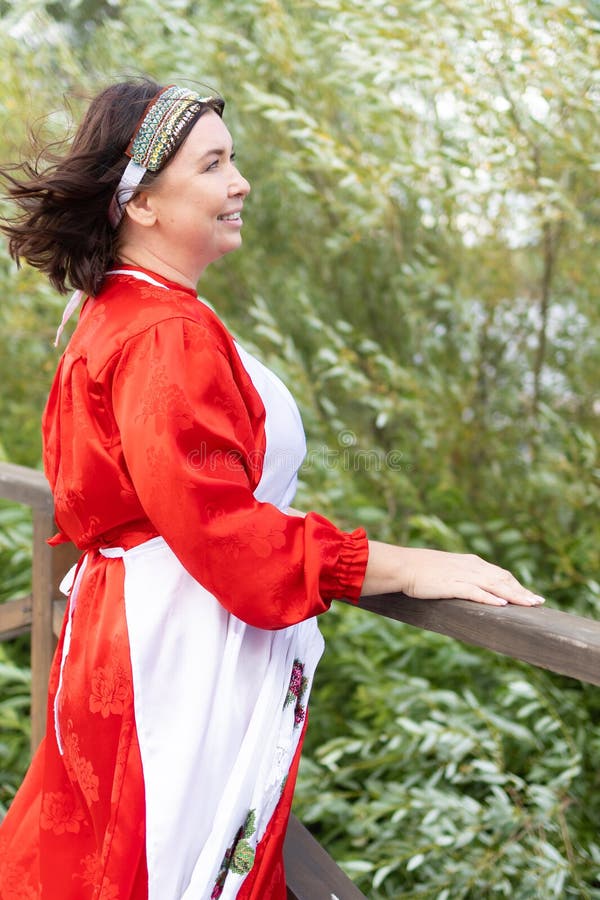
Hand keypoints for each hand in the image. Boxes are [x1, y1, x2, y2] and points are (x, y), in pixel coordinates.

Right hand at [361, 541, 544, 606]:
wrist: (402, 566)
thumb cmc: (420, 570)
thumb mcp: (446, 570)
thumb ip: (461, 576)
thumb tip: (472, 589)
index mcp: (470, 562)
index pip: (500, 573)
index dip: (516, 584)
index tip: (530, 595)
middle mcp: (470, 567)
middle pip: (502, 579)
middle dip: (521, 591)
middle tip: (538, 602)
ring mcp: (462, 575)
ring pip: (494, 585)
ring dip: (513, 595)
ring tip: (529, 604)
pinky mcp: (451, 584)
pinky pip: (475, 591)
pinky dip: (489, 598)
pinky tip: (501, 605)